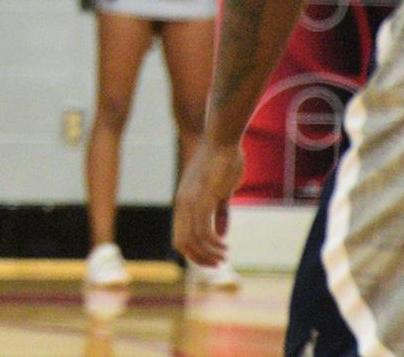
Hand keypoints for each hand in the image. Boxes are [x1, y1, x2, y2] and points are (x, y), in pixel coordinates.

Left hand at [173, 136, 243, 266]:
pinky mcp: (203, 197)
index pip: (179, 238)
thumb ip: (219, 213)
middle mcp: (183, 204)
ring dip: (209, 253)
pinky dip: (213, 243)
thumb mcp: (220, 193)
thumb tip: (221, 236)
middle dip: (200, 259)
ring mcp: (191, 201)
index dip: (193, 254)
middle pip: (182, 244)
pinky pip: (203, 230)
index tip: (211, 260)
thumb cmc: (222, 162)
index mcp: (184, 203)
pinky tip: (225, 245)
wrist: (221, 139)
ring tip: (224, 256)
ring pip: (193, 240)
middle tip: (218, 264)